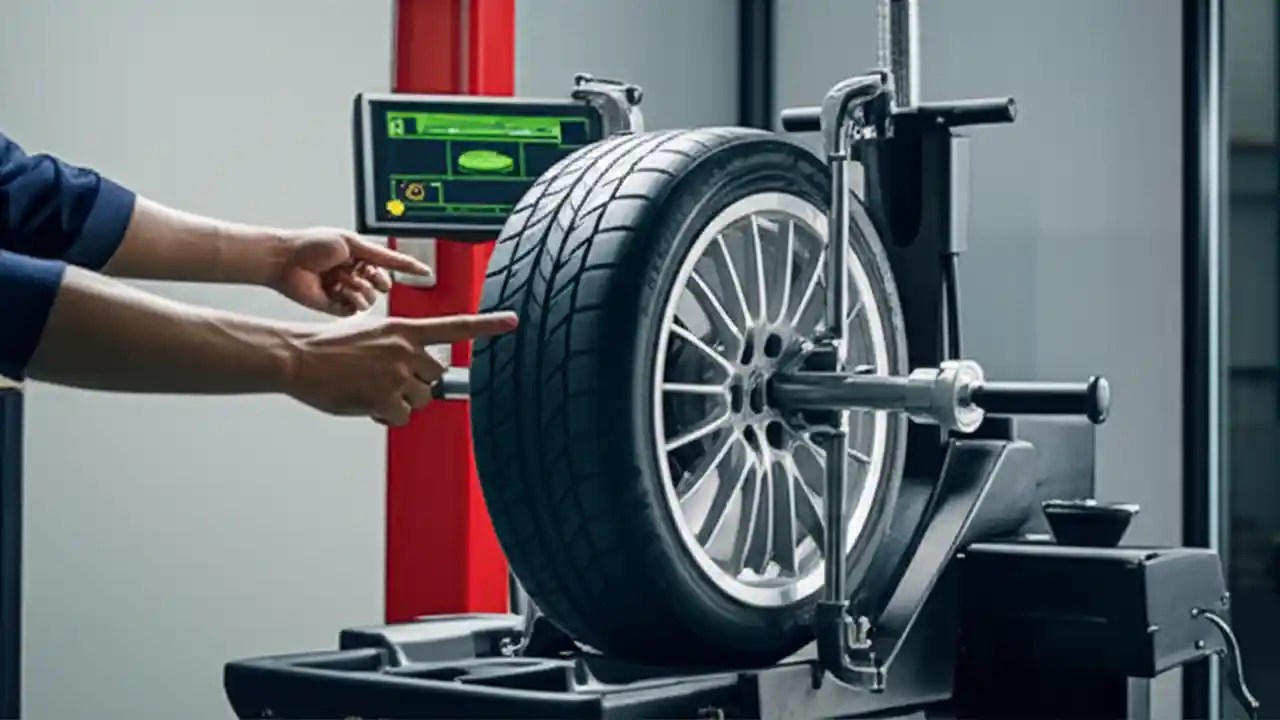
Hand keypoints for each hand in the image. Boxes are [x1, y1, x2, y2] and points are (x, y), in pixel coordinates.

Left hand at [271, 228, 431, 314]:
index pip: (389, 263)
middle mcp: (354, 273)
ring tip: (341, 280)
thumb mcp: (352, 243)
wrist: (286, 261)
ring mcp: (345, 290)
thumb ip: (381, 255)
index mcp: (359, 255)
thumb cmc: (312, 245)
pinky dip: (351, 301)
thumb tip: (404, 262)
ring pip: (370, 298)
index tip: (425, 273)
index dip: (407, 268)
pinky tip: (339, 291)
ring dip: (359, 289)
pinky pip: (355, 310)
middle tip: (362, 274)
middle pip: (381, 284)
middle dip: (374, 280)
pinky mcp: (335, 306)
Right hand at [285, 311, 517, 425]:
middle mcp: (405, 348)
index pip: (455, 326)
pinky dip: (386, 416)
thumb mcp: (371, 333)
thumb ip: (400, 347)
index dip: (488, 326)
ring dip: (400, 401)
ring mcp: (396, 373)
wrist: (299, 355)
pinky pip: (401, 417)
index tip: (513, 321)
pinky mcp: (384, 396)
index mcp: (404, 328)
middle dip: (416, 383)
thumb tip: (417, 375)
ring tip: (371, 389)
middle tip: (386, 380)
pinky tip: (367, 403)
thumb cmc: (329, 347)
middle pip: (434, 376)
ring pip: (419, 399)